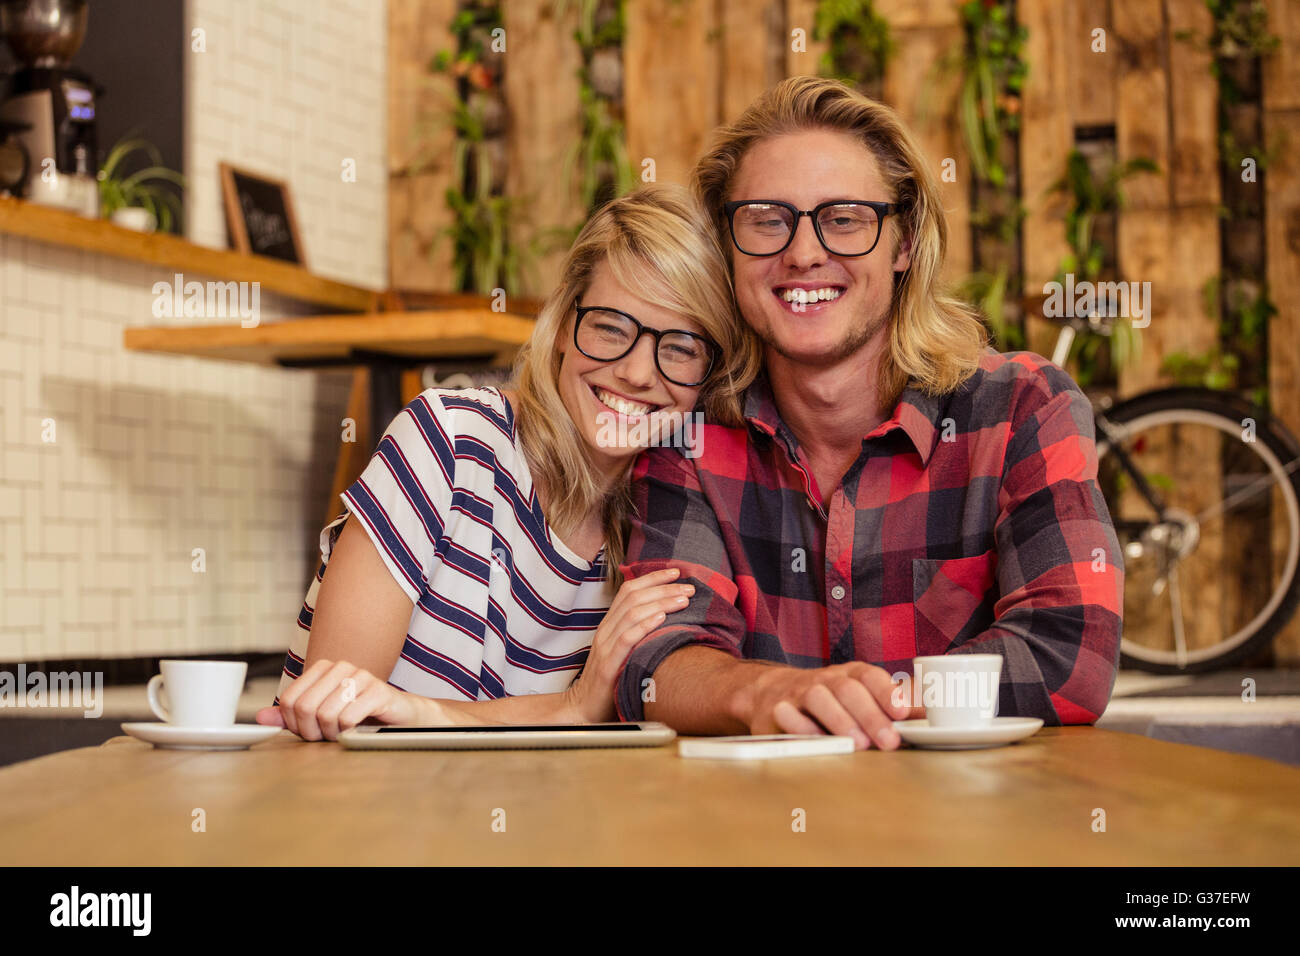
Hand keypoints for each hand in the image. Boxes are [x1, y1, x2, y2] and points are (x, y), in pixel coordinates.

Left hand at [255, 659, 438, 740]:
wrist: (400, 717)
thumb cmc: (360, 716)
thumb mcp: (320, 717)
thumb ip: (290, 716)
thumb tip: (260, 717)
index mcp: (323, 668)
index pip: (289, 700)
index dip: (293, 725)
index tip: (310, 732)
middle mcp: (341, 667)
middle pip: (305, 707)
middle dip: (312, 732)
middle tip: (326, 737)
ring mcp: (361, 676)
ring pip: (325, 714)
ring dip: (331, 734)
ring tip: (342, 733)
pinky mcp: (379, 691)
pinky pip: (348, 718)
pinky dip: (348, 732)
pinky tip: (356, 730)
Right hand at [563, 567, 694, 722]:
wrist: (584, 708)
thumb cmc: (610, 681)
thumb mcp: (624, 651)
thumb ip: (638, 634)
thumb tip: (668, 619)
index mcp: (609, 624)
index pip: (629, 591)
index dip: (652, 578)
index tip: (676, 572)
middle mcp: (605, 630)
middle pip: (634, 598)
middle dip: (663, 588)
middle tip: (688, 587)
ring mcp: (605, 646)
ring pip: (632, 613)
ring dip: (660, 603)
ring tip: (683, 599)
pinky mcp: (608, 664)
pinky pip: (626, 638)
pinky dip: (644, 625)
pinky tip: (661, 618)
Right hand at [744, 662, 922, 750]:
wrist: (773, 691)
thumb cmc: (831, 698)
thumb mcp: (864, 694)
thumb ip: (896, 703)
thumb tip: (934, 708)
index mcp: (850, 674)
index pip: (870, 676)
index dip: (887, 692)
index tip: (903, 713)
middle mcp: (826, 679)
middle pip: (848, 689)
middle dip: (871, 715)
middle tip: (889, 741)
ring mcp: (800, 692)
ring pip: (818, 697)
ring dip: (839, 719)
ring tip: (857, 744)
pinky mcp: (777, 710)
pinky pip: (786, 713)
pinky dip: (799, 725)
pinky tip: (816, 740)